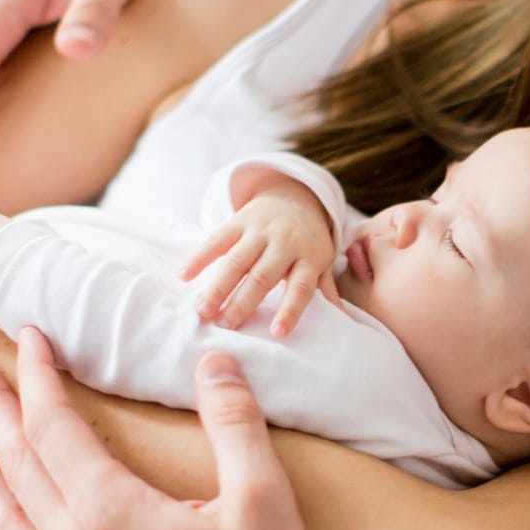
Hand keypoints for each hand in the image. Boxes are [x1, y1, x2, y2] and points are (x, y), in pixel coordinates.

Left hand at [0, 329, 326, 529]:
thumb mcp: (264, 503)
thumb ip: (236, 425)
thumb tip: (216, 361)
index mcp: (111, 514)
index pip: (54, 428)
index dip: (37, 377)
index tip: (28, 336)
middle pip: (16, 464)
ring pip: (7, 513)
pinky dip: (1, 515)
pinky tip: (7, 513)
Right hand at [182, 177, 340, 335]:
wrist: (294, 196)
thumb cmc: (308, 242)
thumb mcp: (321, 262)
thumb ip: (325, 289)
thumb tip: (344, 321)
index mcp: (309, 257)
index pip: (301, 287)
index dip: (291, 310)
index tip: (278, 333)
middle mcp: (285, 243)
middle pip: (263, 276)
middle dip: (243, 301)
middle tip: (225, 325)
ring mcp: (261, 230)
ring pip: (237, 260)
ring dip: (218, 285)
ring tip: (202, 310)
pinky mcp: (240, 220)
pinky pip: (217, 238)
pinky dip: (200, 256)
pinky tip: (184, 275)